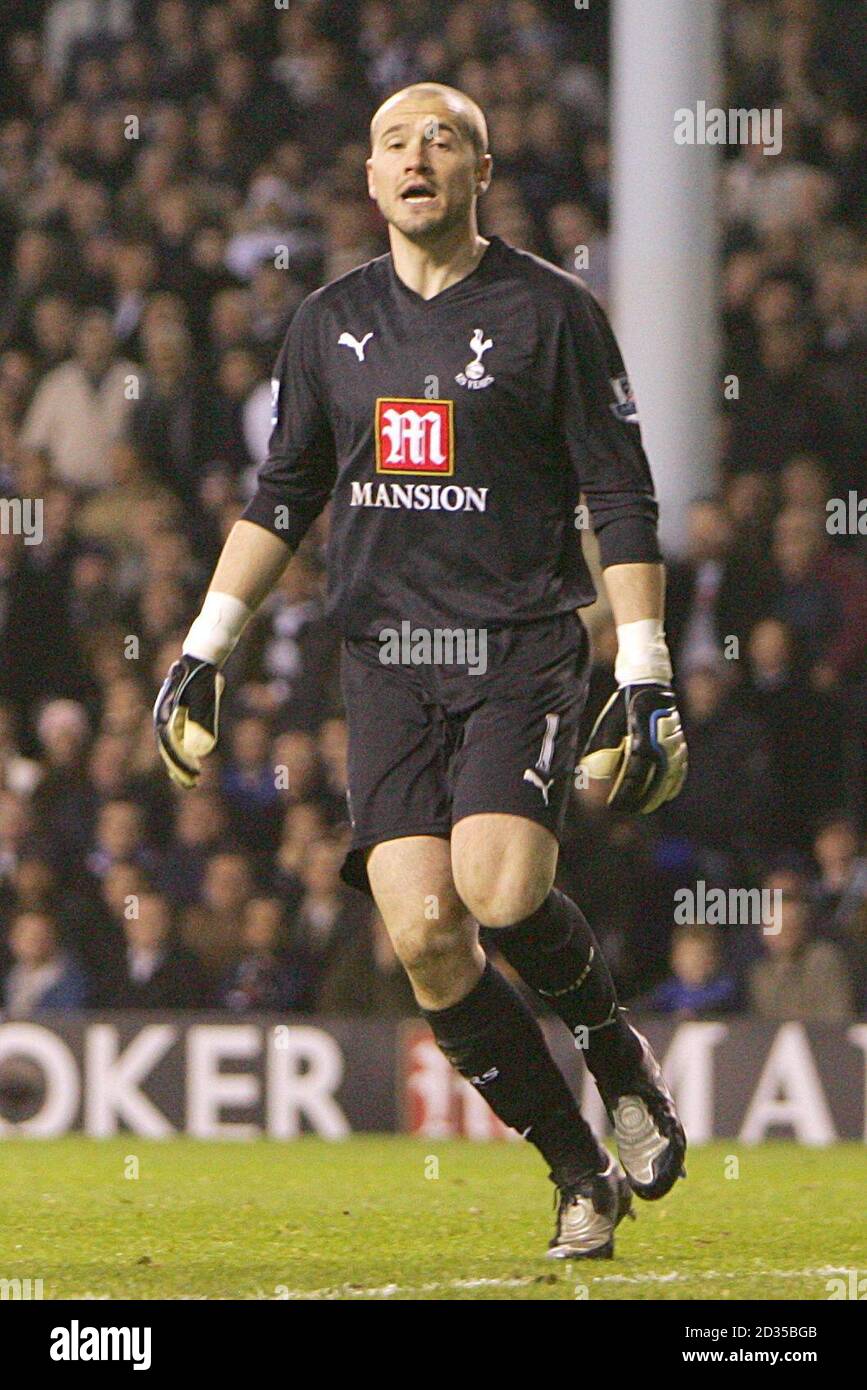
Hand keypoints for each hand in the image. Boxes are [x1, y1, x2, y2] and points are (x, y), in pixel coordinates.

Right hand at [153, 654, 224, 788]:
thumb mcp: (205, 697)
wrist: (201, 661)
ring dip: (180, 766)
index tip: (195, 773)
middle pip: (168, 750)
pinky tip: (192, 767)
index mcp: (165, 714)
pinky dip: (183, 757)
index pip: (170, 745)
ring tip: (193, 782)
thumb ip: (200, 720)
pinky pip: (178, 743)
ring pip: (172, 749)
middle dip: (179, 770)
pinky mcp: (178, 720)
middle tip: (193, 784)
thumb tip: (197, 751)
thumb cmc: (203, 678)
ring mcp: (169, 719)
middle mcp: (163, 718)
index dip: (181, 762)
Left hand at [578, 682, 686, 814]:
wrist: (650, 685)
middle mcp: (662, 745)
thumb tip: (595, 775)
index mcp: (643, 740)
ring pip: (669, 778)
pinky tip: (665, 795)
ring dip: (657, 796)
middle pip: (653, 781)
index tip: (614, 805)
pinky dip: (674, 784)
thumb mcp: (608, 724)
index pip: (634, 776)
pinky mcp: (681, 744)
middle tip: (627, 810)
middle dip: (640, 799)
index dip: (625, 794)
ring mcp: (675, 745)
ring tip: (644, 807)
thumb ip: (602, 749)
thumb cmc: (624, 705)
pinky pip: (681, 770)